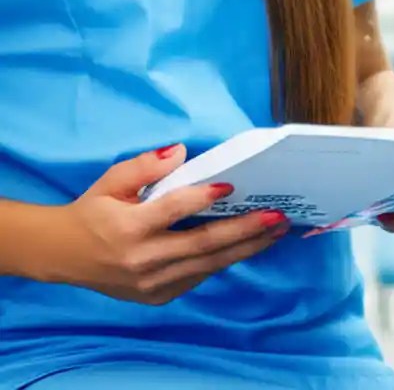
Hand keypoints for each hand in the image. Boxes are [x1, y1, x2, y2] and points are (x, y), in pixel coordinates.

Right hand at [37, 144, 289, 304]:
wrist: (62, 255)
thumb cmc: (93, 212)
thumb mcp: (110, 182)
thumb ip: (144, 166)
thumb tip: (181, 152)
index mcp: (128, 227)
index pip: (172, 211)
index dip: (201, 198)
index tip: (230, 186)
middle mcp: (142, 259)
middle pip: (202, 244)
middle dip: (244, 230)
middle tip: (276, 216)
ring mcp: (151, 283)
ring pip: (208, 265)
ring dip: (246, 247)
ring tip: (276, 231)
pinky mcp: (158, 296)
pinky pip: (199, 276)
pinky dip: (225, 260)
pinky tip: (249, 245)